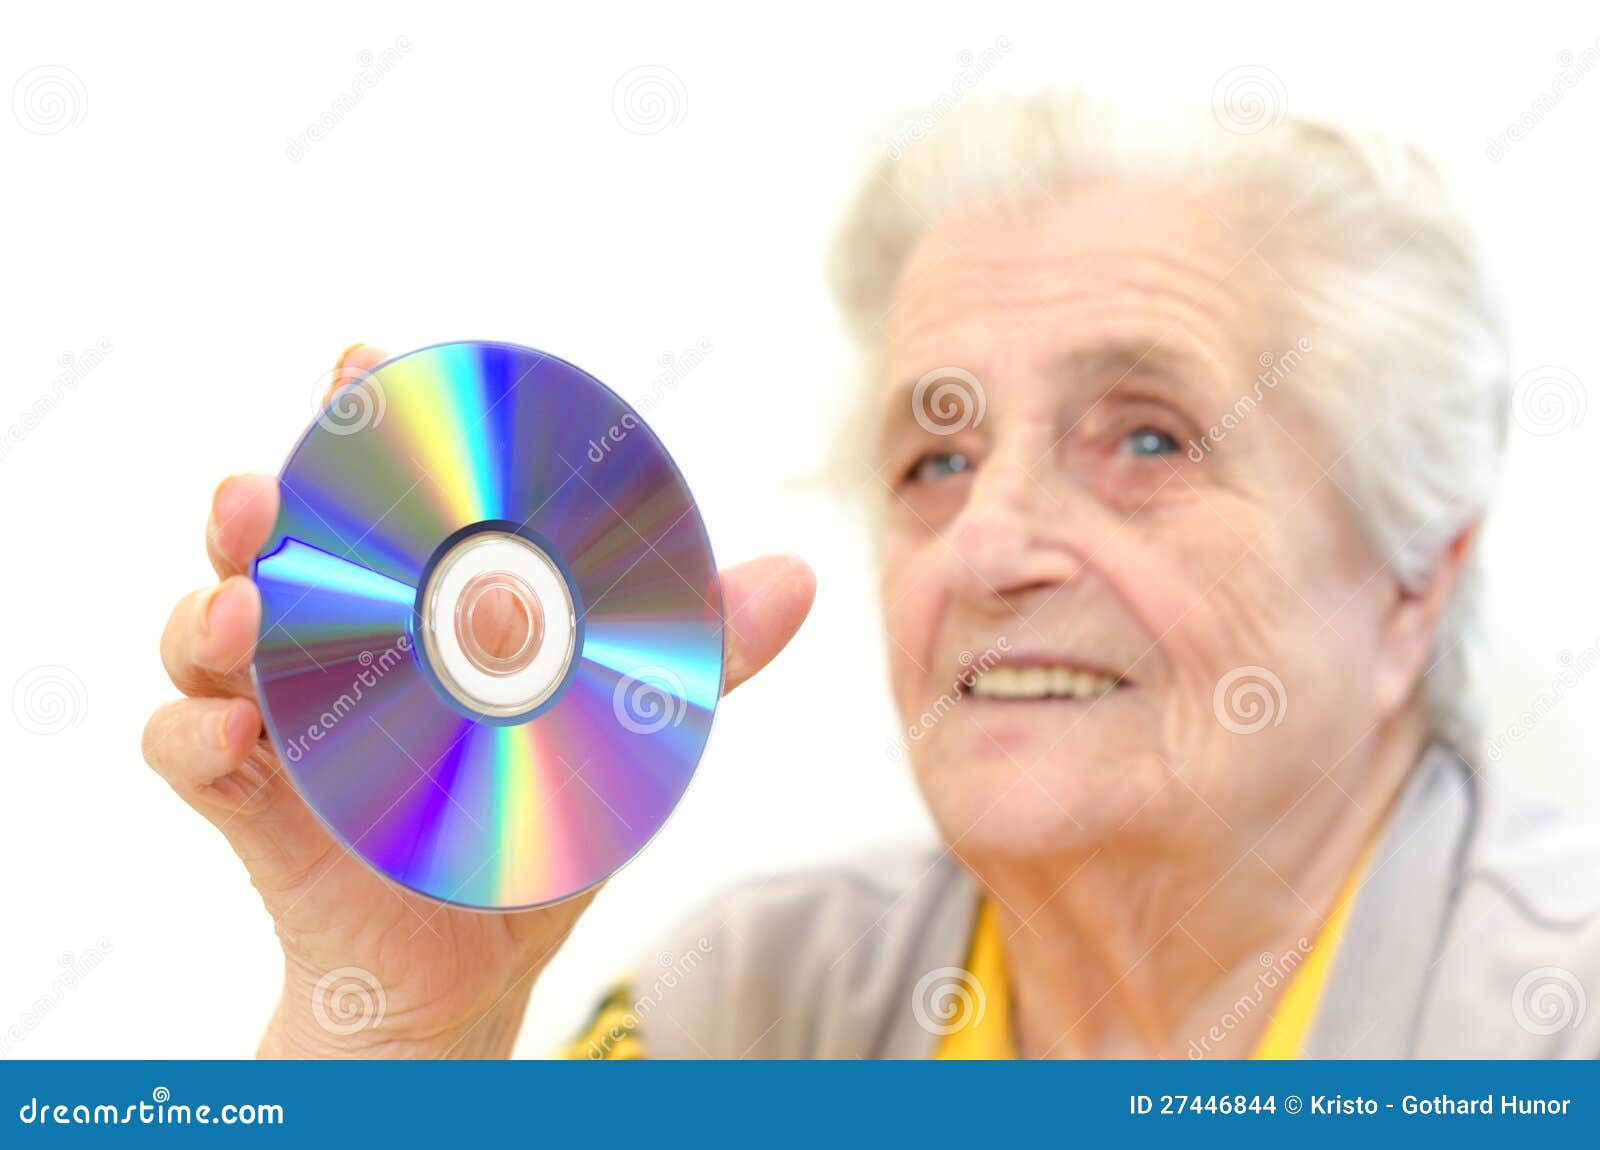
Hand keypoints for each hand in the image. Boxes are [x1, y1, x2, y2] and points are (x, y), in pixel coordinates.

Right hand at [141, 345, 815, 1057]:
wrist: (473, 964)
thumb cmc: (528, 821)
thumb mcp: (617, 735)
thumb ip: (696, 661)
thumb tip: (798, 576)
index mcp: (410, 608)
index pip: (374, 498)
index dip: (358, 424)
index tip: (367, 363)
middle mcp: (330, 645)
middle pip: (273, 546)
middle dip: (261, 502)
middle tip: (270, 487)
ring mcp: (280, 720)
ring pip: (209, 634)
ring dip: (215, 609)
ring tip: (250, 605)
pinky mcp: (254, 805)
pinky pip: (189, 755)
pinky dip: (195, 735)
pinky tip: (230, 730)